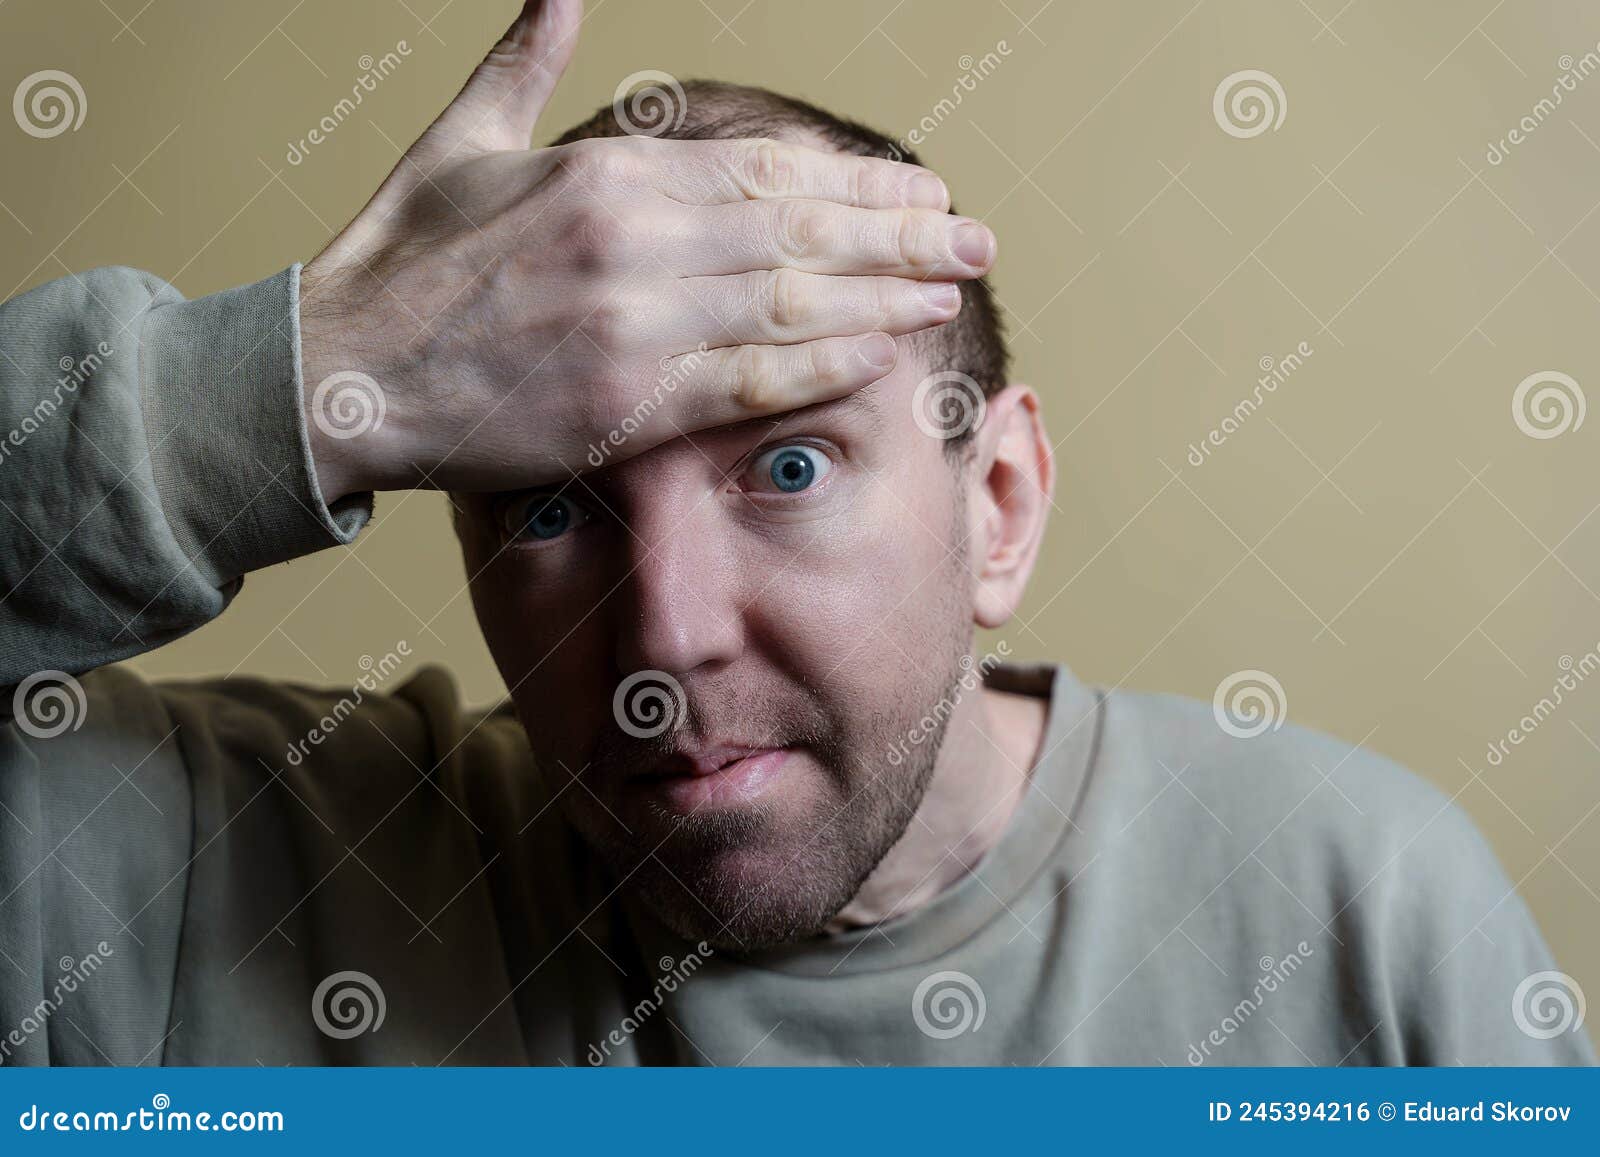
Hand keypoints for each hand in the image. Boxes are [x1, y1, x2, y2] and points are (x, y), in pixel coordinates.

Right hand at [298, 0, 994, 500]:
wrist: (341, 375)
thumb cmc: (399, 260)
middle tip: (976, 235)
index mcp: (604, 172)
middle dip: (900, 234)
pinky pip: (751, 380)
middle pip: (802, 231)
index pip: (767, 169)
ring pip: (794, 301)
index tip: (919, 188)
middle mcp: (633, 239)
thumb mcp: (461, 138)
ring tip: (951, 287)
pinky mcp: (626, 403)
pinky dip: (825, 363)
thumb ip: (524, 59)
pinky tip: (884, 351)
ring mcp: (635, 324)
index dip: (855, 180)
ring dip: (886, 294)